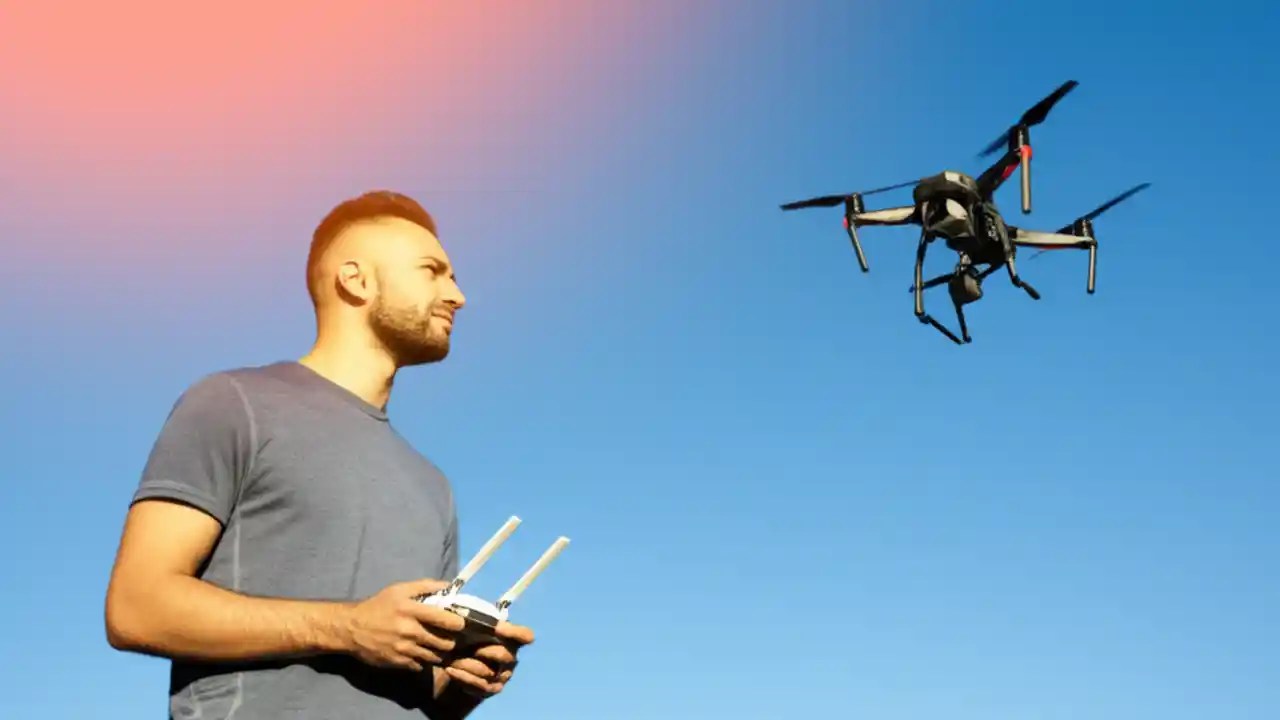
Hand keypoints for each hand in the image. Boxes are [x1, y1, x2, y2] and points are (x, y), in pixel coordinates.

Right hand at [338, 579, 465, 671]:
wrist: (351, 628)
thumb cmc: (378, 606)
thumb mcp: (399, 590)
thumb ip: (425, 586)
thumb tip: (448, 585)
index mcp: (411, 610)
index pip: (445, 620)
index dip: (457, 623)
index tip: (459, 623)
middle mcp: (410, 631)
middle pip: (444, 642)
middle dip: (450, 640)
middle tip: (448, 636)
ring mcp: (404, 650)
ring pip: (435, 656)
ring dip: (439, 652)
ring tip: (436, 645)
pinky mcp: (399, 663)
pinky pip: (421, 665)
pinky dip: (423, 660)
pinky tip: (420, 652)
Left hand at [443, 621, 534, 696]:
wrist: (453, 667)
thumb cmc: (463, 640)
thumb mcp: (466, 626)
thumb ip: (472, 617)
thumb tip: (466, 608)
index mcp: (509, 638)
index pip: (525, 635)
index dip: (515, 632)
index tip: (497, 628)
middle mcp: (510, 657)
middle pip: (504, 655)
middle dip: (483, 651)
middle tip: (464, 646)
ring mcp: (503, 676)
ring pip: (489, 672)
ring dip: (466, 665)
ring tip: (450, 660)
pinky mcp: (491, 689)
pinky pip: (479, 685)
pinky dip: (463, 677)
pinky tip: (450, 670)